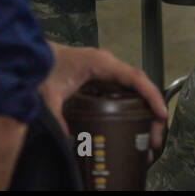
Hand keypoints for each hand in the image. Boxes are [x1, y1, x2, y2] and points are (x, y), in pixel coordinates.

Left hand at [38, 42, 167, 151]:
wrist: (33, 55)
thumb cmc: (43, 66)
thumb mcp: (49, 93)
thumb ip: (57, 115)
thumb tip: (69, 140)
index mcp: (102, 63)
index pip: (134, 78)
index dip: (151, 96)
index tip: (161, 114)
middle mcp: (109, 65)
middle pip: (140, 87)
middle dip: (152, 112)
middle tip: (154, 139)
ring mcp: (106, 71)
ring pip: (135, 90)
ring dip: (144, 112)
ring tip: (148, 138)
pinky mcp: (101, 79)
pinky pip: (124, 92)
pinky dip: (133, 108)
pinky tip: (134, 127)